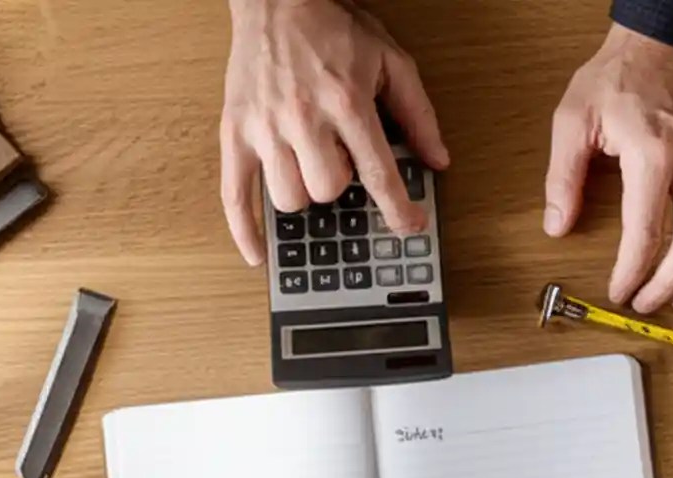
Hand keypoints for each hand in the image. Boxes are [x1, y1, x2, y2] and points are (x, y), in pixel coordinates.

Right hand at [220, 0, 448, 264]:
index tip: (409, 227)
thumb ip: (417, 113)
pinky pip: (234, 195)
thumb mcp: (390, 61)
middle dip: (341, 183)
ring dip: (305, 192)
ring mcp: (265, 129)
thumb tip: (438, 160)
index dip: (398, 209)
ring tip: (309, 164)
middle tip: (340, 159)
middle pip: (327, 190)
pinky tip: (260, 253)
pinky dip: (245, 232)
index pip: (377, 173)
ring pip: (289, 198)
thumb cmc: (332, 29)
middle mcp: (303, 118)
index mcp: (346, 102)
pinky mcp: (235, 134)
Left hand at [545, 24, 672, 312]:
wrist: (664, 41)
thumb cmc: (618, 76)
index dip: (631, 272)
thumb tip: (557, 226)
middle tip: (648, 303)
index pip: (645, 233)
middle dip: (670, 285)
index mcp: (652, 154)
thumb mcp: (572, 119)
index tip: (619, 291)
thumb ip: (562, 177)